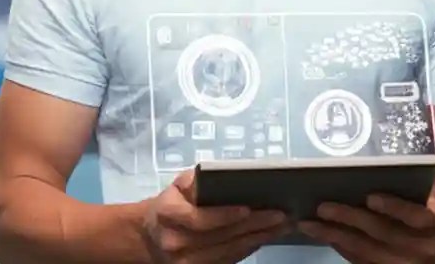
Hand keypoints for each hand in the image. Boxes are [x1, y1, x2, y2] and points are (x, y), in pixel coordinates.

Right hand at [141, 169, 290, 263]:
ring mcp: (186, 262)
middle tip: (281, 215)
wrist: (153, 236)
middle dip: (255, 225)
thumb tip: (226, 178)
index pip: (199, 218)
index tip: (248, 208)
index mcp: (167, 214)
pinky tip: (265, 237)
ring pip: (229, 251)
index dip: (225, 215)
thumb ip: (198, 181)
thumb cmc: (172, 203)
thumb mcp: (178, 185)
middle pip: (221, 236)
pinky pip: (229, 260)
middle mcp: (175, 241)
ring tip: (281, 226)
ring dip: (258, 238)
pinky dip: (250, 248)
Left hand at [297, 172, 434, 263]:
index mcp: (433, 226)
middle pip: (381, 233)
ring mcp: (400, 263)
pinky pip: (359, 261)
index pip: (415, 217)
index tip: (370, 197)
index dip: (394, 208)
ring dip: (334, 236)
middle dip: (350, 219)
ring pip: (364, 250)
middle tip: (322, 207)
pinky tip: (322, 236)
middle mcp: (418, 247)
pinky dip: (339, 248)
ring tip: (308, 224)